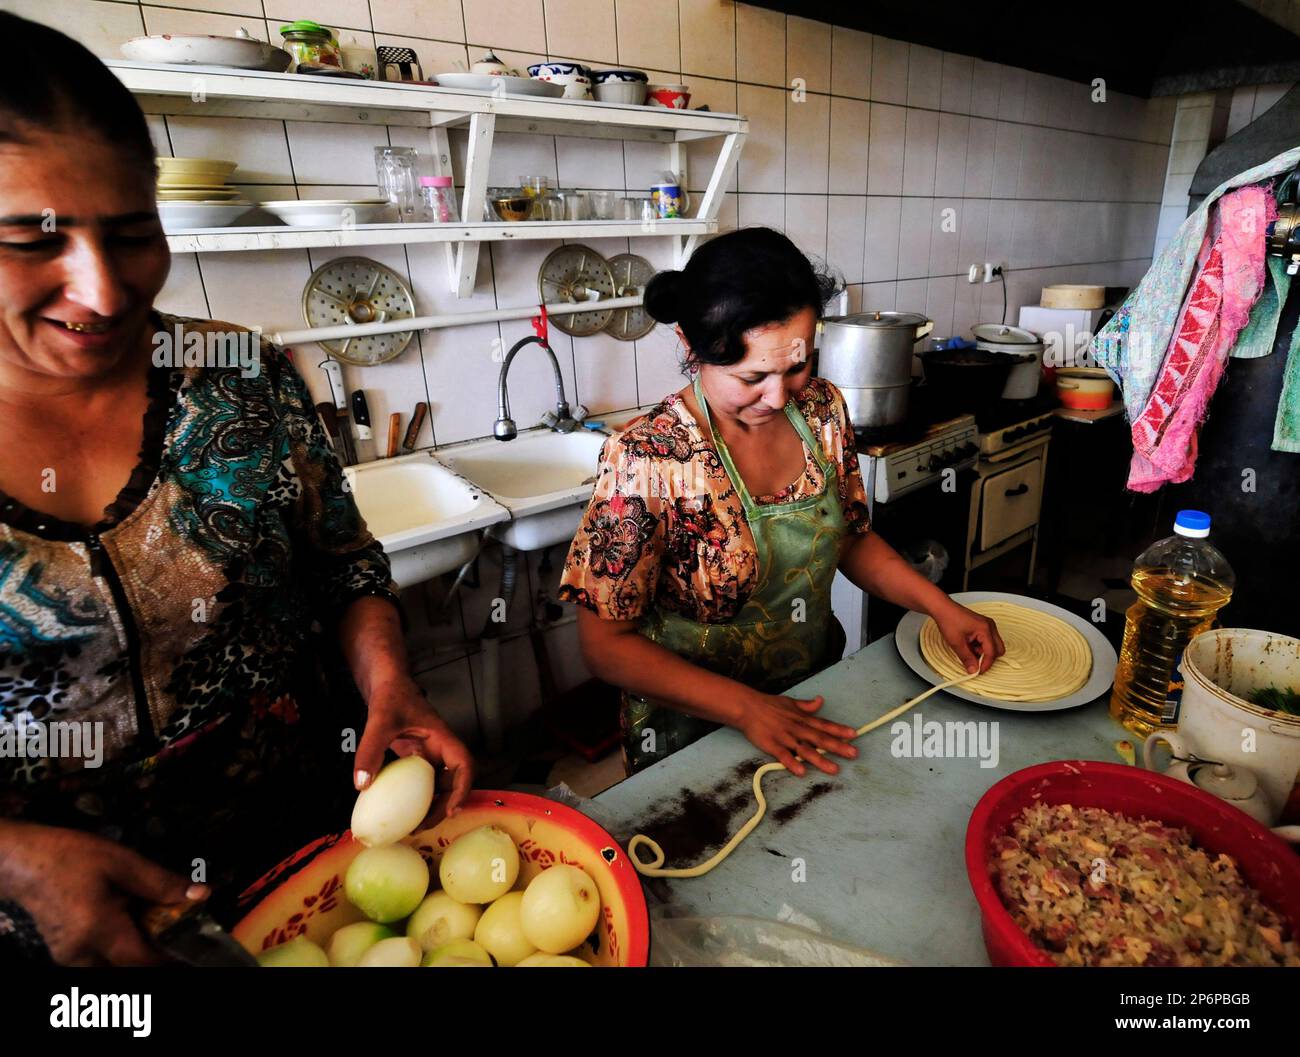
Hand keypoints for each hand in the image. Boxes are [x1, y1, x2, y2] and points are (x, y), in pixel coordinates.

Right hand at [0, 822, 205, 965]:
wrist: (22, 862)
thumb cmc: (71, 857)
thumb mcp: (123, 862)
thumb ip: (161, 883)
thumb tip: (200, 895)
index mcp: (98, 930)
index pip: (143, 962)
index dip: (171, 959)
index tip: (192, 947)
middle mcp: (82, 953)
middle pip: (129, 969)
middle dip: (153, 956)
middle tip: (173, 933)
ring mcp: (69, 958)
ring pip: (114, 967)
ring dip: (135, 953)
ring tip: (149, 926)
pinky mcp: (64, 954)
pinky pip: (99, 961)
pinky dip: (119, 949)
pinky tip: (125, 923)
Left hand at [355, 676, 473, 825]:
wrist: (386, 685)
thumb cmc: (390, 696)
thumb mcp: (379, 721)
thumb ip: (370, 750)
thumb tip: (361, 785)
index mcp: (442, 737)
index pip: (464, 764)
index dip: (462, 788)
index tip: (451, 808)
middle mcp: (440, 748)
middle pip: (454, 781)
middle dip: (444, 806)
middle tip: (424, 825)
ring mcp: (429, 754)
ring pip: (439, 785)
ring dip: (431, 805)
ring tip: (414, 825)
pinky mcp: (416, 758)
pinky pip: (421, 782)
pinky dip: (416, 798)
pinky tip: (401, 811)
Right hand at [737, 692, 858, 776]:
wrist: (746, 706)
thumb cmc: (769, 704)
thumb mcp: (790, 702)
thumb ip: (806, 705)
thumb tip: (821, 701)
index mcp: (802, 718)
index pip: (823, 725)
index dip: (839, 730)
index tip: (853, 735)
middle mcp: (797, 728)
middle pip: (819, 738)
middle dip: (837, 746)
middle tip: (854, 754)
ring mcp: (785, 737)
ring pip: (805, 750)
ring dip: (820, 760)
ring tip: (834, 769)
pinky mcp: (772, 745)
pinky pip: (783, 756)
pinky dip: (792, 763)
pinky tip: (801, 771)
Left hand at [932, 600, 1004, 673]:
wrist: (942, 608)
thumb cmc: (949, 620)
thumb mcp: (956, 643)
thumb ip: (966, 658)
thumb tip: (974, 670)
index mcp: (985, 629)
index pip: (992, 652)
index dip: (985, 664)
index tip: (978, 672)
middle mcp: (990, 626)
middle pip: (998, 649)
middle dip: (987, 657)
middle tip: (973, 660)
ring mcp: (987, 625)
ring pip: (993, 646)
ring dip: (982, 651)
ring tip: (967, 648)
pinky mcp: (983, 626)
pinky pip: (987, 640)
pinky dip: (979, 646)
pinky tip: (968, 644)